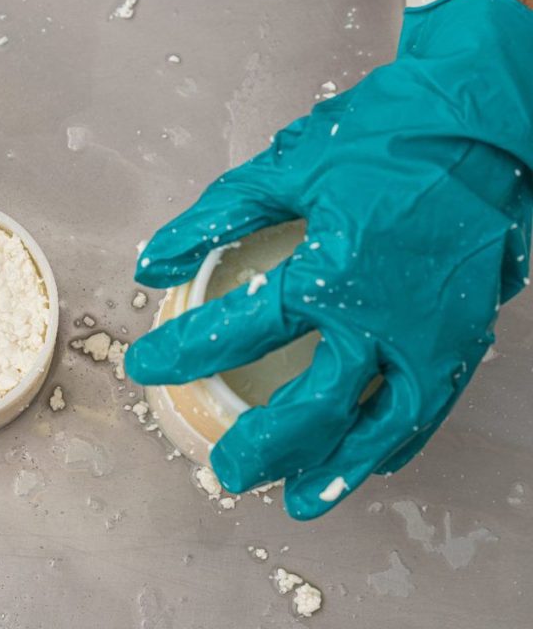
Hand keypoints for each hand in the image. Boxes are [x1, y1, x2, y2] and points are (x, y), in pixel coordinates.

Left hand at [126, 0, 532, 518]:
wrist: (483, 126)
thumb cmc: (382, 139)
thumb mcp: (287, 166)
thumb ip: (217, 217)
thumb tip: (151, 262)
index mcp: (330, 272)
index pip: (239, 330)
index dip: (183, 352)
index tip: (145, 366)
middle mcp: (381, 320)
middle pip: (315, 407)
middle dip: (264, 446)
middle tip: (225, 470)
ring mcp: (429, 338)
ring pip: (378, 427)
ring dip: (333, 469)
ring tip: (295, 501)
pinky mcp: (462, 340)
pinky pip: (425, 409)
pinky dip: (391, 442)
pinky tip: (367, 461)